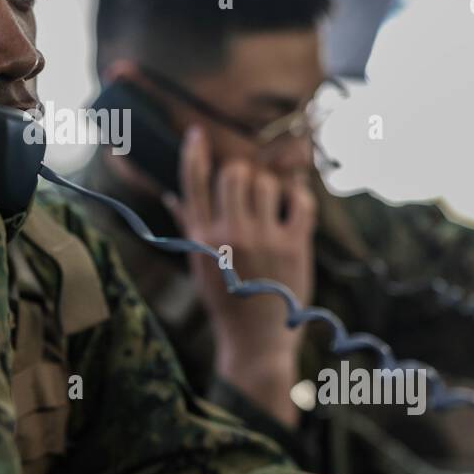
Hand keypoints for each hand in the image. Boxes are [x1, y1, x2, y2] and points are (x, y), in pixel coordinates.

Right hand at [165, 126, 316, 425]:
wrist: (256, 340)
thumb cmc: (224, 300)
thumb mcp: (198, 264)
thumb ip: (189, 226)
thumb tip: (172, 195)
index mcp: (201, 238)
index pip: (193, 182)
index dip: (194, 152)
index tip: (197, 133)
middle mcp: (230, 234)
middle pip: (235, 173)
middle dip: (242, 175)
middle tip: (247, 189)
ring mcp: (264, 239)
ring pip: (267, 182)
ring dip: (269, 186)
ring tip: (270, 203)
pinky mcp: (294, 246)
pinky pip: (301, 199)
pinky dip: (299, 196)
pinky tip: (293, 204)